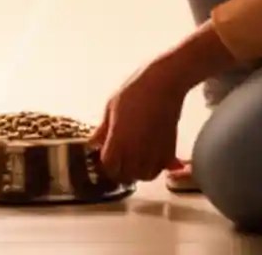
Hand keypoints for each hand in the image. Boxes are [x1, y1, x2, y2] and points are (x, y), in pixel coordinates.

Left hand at [90, 22, 239, 183]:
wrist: (164, 84)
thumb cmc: (135, 90)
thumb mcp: (111, 107)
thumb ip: (103, 130)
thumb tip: (92, 143)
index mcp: (119, 139)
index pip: (109, 166)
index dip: (104, 165)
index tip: (102, 158)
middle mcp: (137, 149)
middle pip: (125, 175)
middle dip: (118, 171)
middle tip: (115, 161)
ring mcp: (154, 150)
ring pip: (143, 176)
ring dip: (135, 173)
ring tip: (131, 162)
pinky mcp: (169, 148)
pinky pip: (159, 169)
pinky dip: (152, 169)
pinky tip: (146, 159)